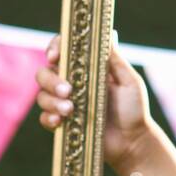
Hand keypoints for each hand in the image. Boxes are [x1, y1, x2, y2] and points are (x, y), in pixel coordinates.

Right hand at [36, 30, 154, 170]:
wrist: (133, 141)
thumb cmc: (134, 109)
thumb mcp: (129, 82)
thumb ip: (116, 61)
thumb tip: (109, 33)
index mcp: (86, 69)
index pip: (63, 51)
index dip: (54, 48)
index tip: (55, 56)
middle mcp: (72, 83)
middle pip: (45, 72)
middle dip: (51, 80)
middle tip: (68, 91)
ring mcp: (65, 103)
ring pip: (41, 95)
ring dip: (51, 101)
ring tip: (70, 110)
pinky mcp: (62, 122)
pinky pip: (44, 117)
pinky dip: (48, 118)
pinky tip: (60, 121)